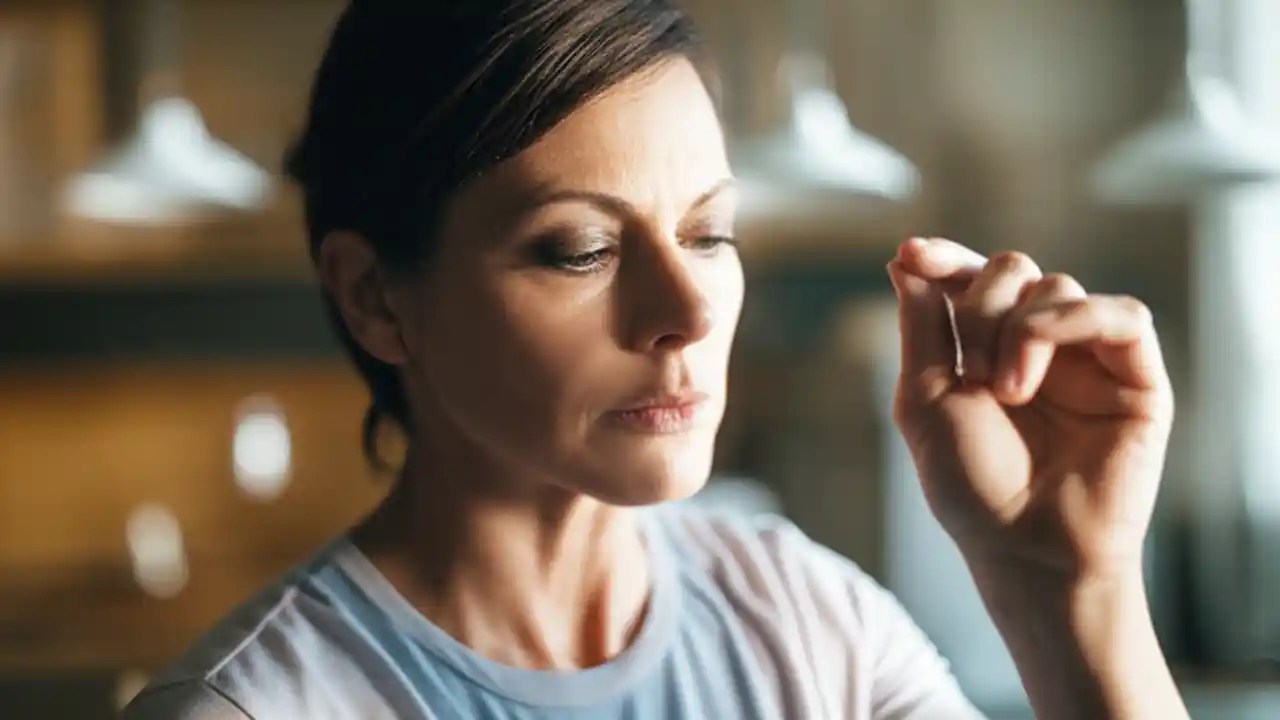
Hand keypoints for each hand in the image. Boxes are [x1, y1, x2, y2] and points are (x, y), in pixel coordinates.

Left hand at [886, 238, 1174, 581]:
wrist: (1024, 548)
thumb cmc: (971, 485)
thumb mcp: (923, 400)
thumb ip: (919, 327)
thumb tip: (905, 259)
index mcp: (987, 346)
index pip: (970, 277)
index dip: (943, 259)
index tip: (910, 254)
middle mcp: (1040, 344)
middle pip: (1012, 268)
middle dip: (978, 307)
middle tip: (970, 371)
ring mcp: (1088, 358)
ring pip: (1058, 285)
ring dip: (1017, 329)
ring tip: (1005, 393)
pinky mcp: (1137, 377)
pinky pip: (1122, 314)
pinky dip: (1072, 323)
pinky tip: (1031, 376)